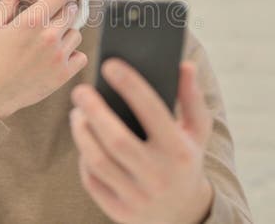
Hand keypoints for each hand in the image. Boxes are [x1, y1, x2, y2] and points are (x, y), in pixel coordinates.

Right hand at [0, 0, 87, 118]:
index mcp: (32, 21)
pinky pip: (81, 57)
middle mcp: (49, 36)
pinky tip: (59, 56)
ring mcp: (58, 56)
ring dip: (68, 34)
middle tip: (58, 14)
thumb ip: (6, 2)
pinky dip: (73, 55)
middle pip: (71, 12)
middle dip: (66, 10)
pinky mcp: (63, 74)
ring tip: (53, 39)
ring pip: (76, 34)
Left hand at [69, 58, 214, 223]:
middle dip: (94, 110)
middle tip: (80, 90)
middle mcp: (159, 176)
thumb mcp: (197, 132)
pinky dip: (83, 157)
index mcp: (179, 151)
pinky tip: (83, 139)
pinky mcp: (119, 212)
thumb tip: (184, 65)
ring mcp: (138, 197)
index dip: (130, 86)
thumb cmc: (185, 159)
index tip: (109, 65)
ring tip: (77, 112)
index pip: (153, 113)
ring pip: (98, 160)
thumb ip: (191, 98)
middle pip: (116, 139)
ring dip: (82, 132)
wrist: (184, 215)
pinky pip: (92, 180)